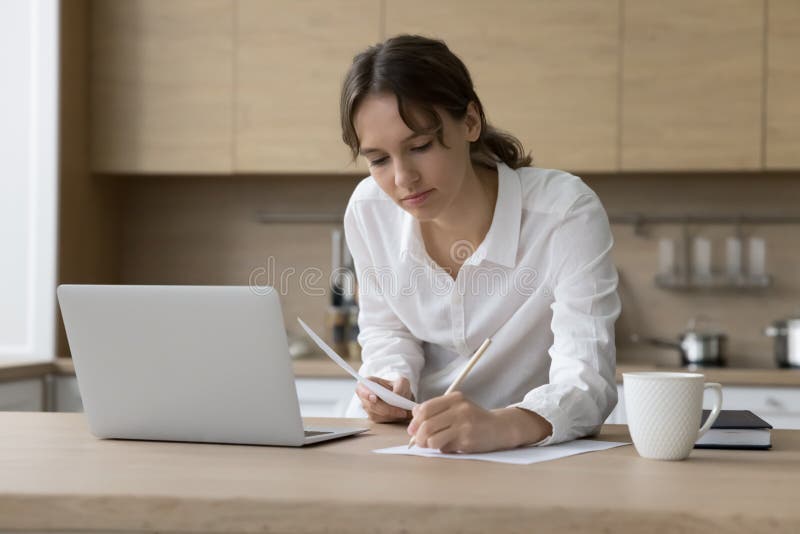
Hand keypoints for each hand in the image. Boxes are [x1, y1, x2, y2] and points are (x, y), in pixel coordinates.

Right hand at [356, 376, 413, 422]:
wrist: (400, 396)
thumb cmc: (397, 386)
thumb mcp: (402, 381)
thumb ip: (400, 386)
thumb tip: (397, 395)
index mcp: (366, 385)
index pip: (361, 389)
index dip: (366, 394)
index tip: (374, 398)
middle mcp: (364, 398)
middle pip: (372, 406)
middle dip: (387, 409)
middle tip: (402, 411)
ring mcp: (368, 409)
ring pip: (377, 415)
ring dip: (391, 415)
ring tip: (404, 413)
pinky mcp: (374, 418)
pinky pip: (382, 421)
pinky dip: (392, 419)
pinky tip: (400, 416)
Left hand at [407, 392, 552, 452]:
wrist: (500, 428)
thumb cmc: (474, 419)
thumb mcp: (457, 408)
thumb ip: (437, 409)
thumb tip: (414, 414)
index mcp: (454, 398)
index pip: (425, 408)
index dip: (415, 421)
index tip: (412, 429)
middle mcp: (459, 409)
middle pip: (426, 424)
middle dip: (418, 436)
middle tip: (418, 442)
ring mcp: (464, 425)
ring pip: (432, 437)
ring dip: (427, 444)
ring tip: (431, 445)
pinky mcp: (467, 440)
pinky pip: (444, 447)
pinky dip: (441, 449)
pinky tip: (448, 446)